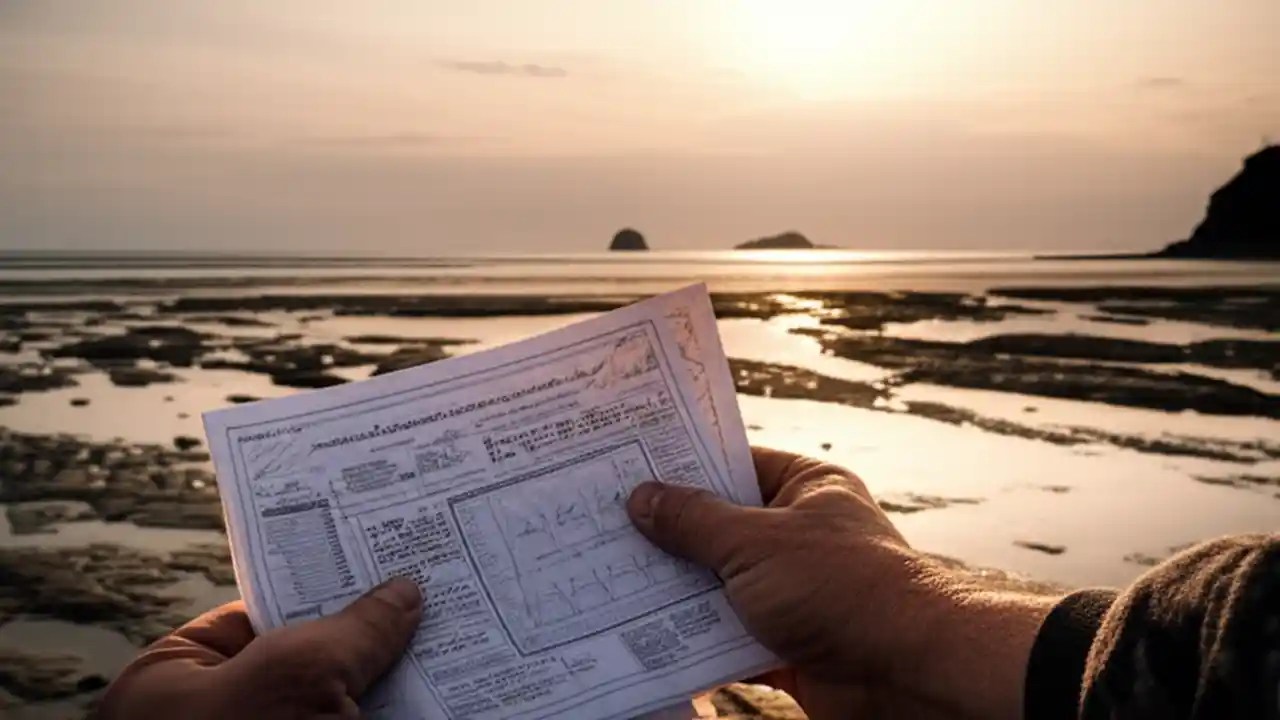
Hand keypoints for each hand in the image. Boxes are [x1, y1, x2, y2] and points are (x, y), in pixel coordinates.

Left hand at [96, 578, 421, 719]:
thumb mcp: (298, 675)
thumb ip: (350, 630)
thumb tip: (401, 593)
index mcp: (173, 680)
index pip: (256, 617)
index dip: (322, 591)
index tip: (384, 571)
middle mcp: (211, 719)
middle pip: (302, 666)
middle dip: (364, 644)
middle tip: (430, 607)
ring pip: (330, 711)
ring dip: (384, 692)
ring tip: (453, 655)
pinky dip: (389, 717)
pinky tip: (440, 704)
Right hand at [627, 447, 1051, 719]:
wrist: (906, 674)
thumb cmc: (846, 589)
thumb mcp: (755, 543)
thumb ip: (695, 522)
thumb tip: (643, 499)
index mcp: (809, 489)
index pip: (738, 464)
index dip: (688, 467)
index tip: (634, 470)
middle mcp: (805, 536)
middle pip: (724, 529)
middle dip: (673, 537)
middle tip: (611, 531)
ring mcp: (798, 593)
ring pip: (724, 586)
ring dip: (681, 593)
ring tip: (617, 584)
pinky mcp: (791, 644)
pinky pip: (732, 638)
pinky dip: (699, 643)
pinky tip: (653, 639)